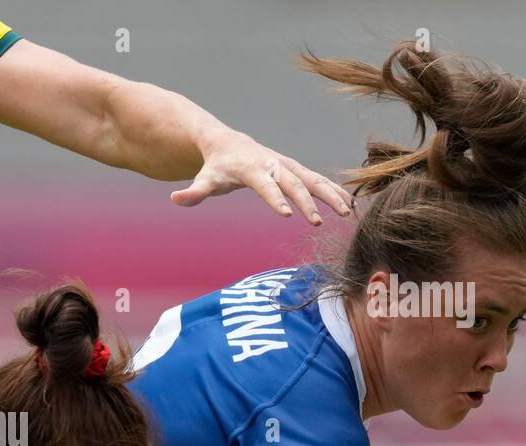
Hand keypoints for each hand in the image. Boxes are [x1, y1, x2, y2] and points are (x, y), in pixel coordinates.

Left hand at [170, 125, 353, 223]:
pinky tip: (349, 205)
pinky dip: (334, 190)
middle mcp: (273, 164)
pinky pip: (317, 179)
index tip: (286, 216)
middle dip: (307, 202)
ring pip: (313, 179)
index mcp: (253, 168)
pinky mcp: (294, 168)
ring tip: (347, 213)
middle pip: (294, 183)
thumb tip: (176, 198)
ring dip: (331, 194)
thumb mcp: (204, 179)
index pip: (265, 186)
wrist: (226, 143)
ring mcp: (287, 165)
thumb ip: (193, 192)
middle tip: (316, 222)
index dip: (275, 199)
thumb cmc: (215, 166)